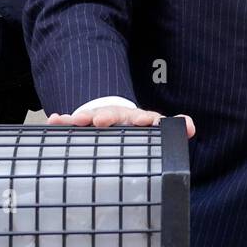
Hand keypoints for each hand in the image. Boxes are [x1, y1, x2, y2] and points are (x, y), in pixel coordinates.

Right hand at [45, 104, 196, 137]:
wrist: (119, 121)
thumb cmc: (138, 132)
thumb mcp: (155, 132)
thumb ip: (173, 129)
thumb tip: (191, 126)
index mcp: (138, 119)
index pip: (143, 117)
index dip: (143, 118)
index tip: (142, 121)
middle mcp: (119, 116)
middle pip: (113, 113)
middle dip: (106, 115)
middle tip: (98, 120)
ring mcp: (100, 117)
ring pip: (90, 115)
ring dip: (82, 117)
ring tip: (72, 121)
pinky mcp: (84, 122)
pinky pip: (72, 121)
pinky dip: (63, 120)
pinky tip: (54, 121)